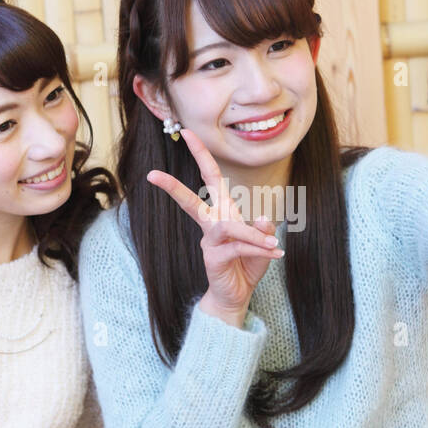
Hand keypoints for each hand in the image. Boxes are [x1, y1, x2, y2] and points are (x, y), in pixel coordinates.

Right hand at [145, 127, 284, 321]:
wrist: (237, 295)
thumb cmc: (247, 264)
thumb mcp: (262, 243)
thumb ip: (263, 229)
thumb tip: (263, 219)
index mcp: (222, 212)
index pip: (210, 177)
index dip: (201, 155)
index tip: (187, 133)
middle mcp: (212, 224)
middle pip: (191, 200)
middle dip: (173, 186)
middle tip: (152, 174)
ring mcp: (210, 242)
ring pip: (227, 227)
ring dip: (252, 235)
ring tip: (273, 245)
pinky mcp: (214, 259)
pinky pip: (238, 248)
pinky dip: (259, 249)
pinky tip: (275, 254)